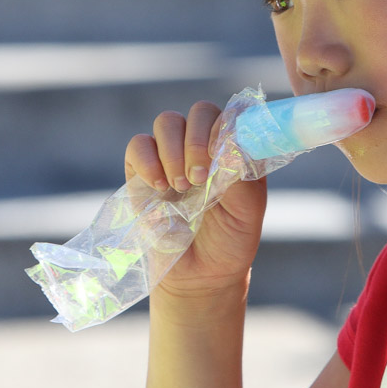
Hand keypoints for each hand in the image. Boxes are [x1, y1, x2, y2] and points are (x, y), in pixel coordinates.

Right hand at [124, 101, 267, 300]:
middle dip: (197, 140)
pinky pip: (138, 144)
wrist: (200, 275)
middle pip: (199, 112)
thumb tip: (230, 142)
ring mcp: (172, 155)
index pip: (231, 114)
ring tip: (181, 188)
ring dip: (173, 152)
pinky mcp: (142, 170)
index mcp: (234, 149)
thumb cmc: (230, 240)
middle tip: (199, 178)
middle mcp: (203, 145)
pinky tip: (160, 188)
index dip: (225, 126)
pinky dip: (148, 161)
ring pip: (167, 122)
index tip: (222, 154)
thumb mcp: (247, 212)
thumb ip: (241, 175)